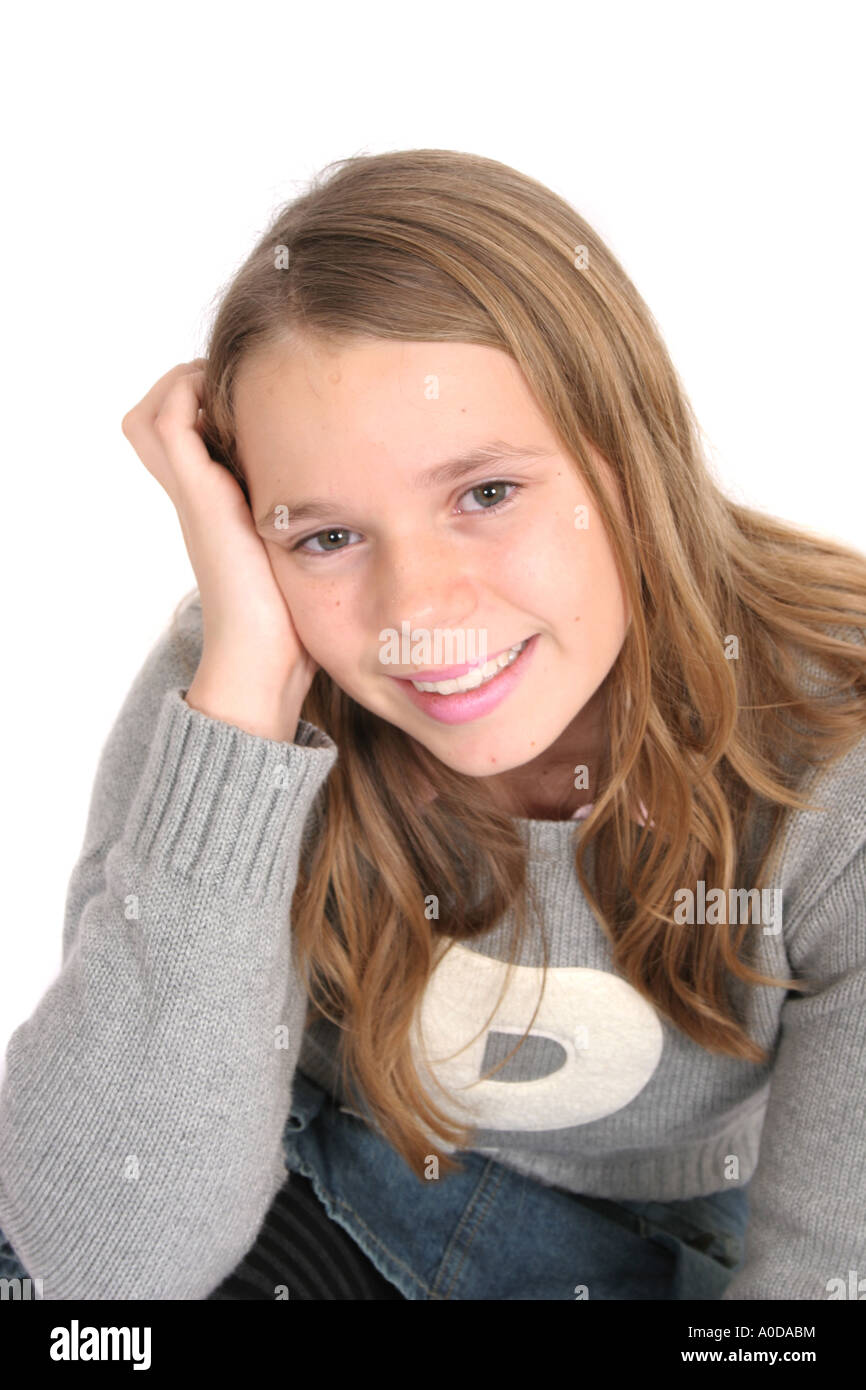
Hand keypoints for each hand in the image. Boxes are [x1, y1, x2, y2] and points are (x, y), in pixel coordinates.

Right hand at [121, 360, 318, 738]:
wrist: (265, 654)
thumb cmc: (291, 618)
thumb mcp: (301, 554)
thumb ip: (313, 528)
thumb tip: (371, 510)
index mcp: (216, 507)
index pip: (183, 438)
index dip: (208, 407)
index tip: (261, 401)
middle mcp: (194, 496)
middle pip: (152, 421)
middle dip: (188, 390)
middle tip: (241, 391)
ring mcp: (191, 494)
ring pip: (150, 415)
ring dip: (185, 388)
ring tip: (237, 392)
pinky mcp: (197, 494)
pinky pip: (169, 421)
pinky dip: (190, 396)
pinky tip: (243, 406)